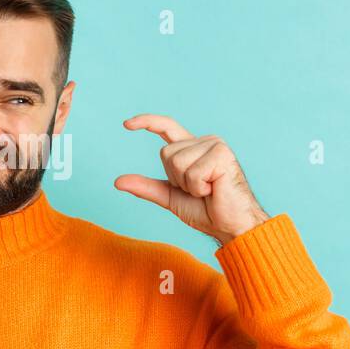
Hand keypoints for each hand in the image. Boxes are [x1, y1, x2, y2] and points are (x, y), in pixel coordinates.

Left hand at [114, 114, 270, 244]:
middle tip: (198, 190)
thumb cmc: (206, 211)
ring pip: (177, 162)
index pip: (166, 127)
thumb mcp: (170, 197)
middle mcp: (204, 142)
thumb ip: (146, 187)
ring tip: (208, 190)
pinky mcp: (223, 154)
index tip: (126, 124)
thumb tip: (118, 182)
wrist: (231, 225)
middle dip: (176, 179)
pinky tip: (215, 189)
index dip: (147, 122)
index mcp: (193, 149)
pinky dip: (199, 187)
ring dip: (188, 184)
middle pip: (166, 154)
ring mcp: (215, 145)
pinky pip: (193, 172)